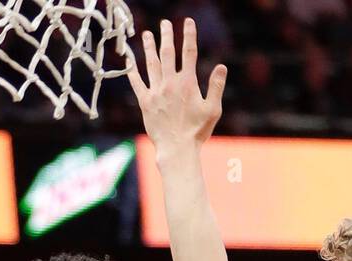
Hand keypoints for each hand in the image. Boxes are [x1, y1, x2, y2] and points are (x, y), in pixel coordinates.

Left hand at [127, 18, 225, 157]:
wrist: (177, 149)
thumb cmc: (197, 131)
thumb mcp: (213, 109)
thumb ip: (216, 86)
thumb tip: (221, 66)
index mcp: (187, 83)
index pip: (189, 52)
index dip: (189, 35)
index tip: (188, 22)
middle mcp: (170, 83)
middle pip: (168, 53)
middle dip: (167, 35)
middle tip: (165, 23)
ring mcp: (156, 92)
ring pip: (151, 64)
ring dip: (149, 48)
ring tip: (147, 35)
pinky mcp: (145, 102)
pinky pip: (137, 83)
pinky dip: (133, 71)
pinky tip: (129, 62)